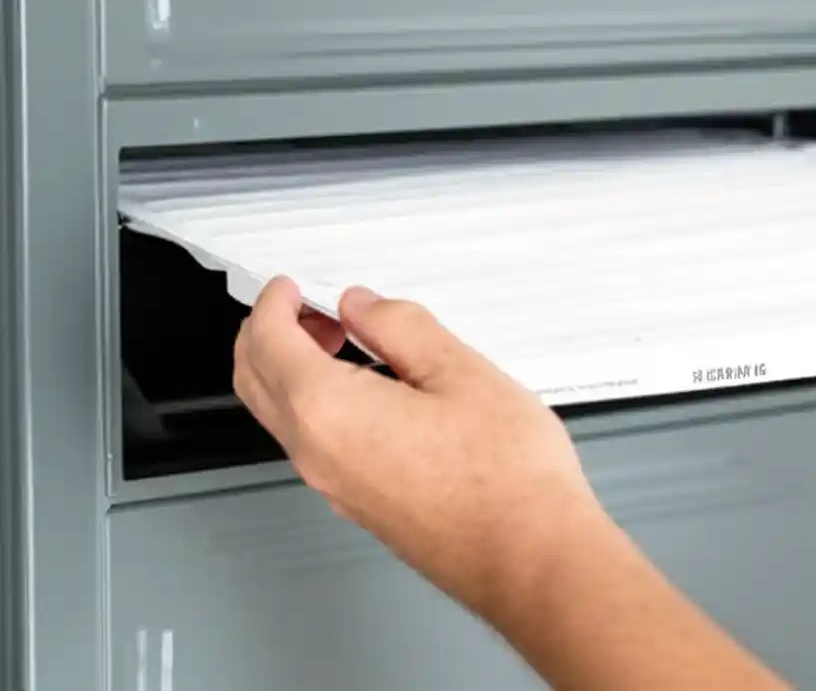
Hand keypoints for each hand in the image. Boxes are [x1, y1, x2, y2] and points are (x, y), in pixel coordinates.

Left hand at [232, 277, 599, 614]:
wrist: (530, 558)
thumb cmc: (507, 477)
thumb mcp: (462, 372)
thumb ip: (401, 328)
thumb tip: (363, 307)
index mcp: (329, 410)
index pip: (267, 343)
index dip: (274, 304)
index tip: (289, 286)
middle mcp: (318, 454)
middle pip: (255, 382)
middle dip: (270, 334)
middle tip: (312, 309)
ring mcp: (336, 488)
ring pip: (282, 417)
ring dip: (294, 370)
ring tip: (349, 344)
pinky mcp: (360, 507)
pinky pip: (314, 445)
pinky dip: (317, 405)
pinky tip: (372, 391)